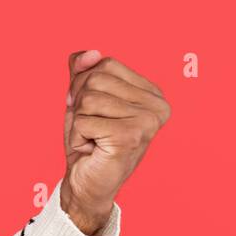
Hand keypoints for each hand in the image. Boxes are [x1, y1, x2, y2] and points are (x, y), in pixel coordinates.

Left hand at [60, 50, 170, 234]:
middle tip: (91, 128)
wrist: (86, 183)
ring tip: (92, 138)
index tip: (92, 111)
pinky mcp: (131, 136)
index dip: (84, 85)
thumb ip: (84, 70)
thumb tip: (90, 53)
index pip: (105, 63)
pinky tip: (93, 149)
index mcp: (153, 92)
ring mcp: (148, 122)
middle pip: (95, 78)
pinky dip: (78, 135)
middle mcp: (158, 106)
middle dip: (79, 103)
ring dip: (78, 121)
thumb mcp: (82, 98)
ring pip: (87, 98)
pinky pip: (83, 120)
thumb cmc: (88, 140)